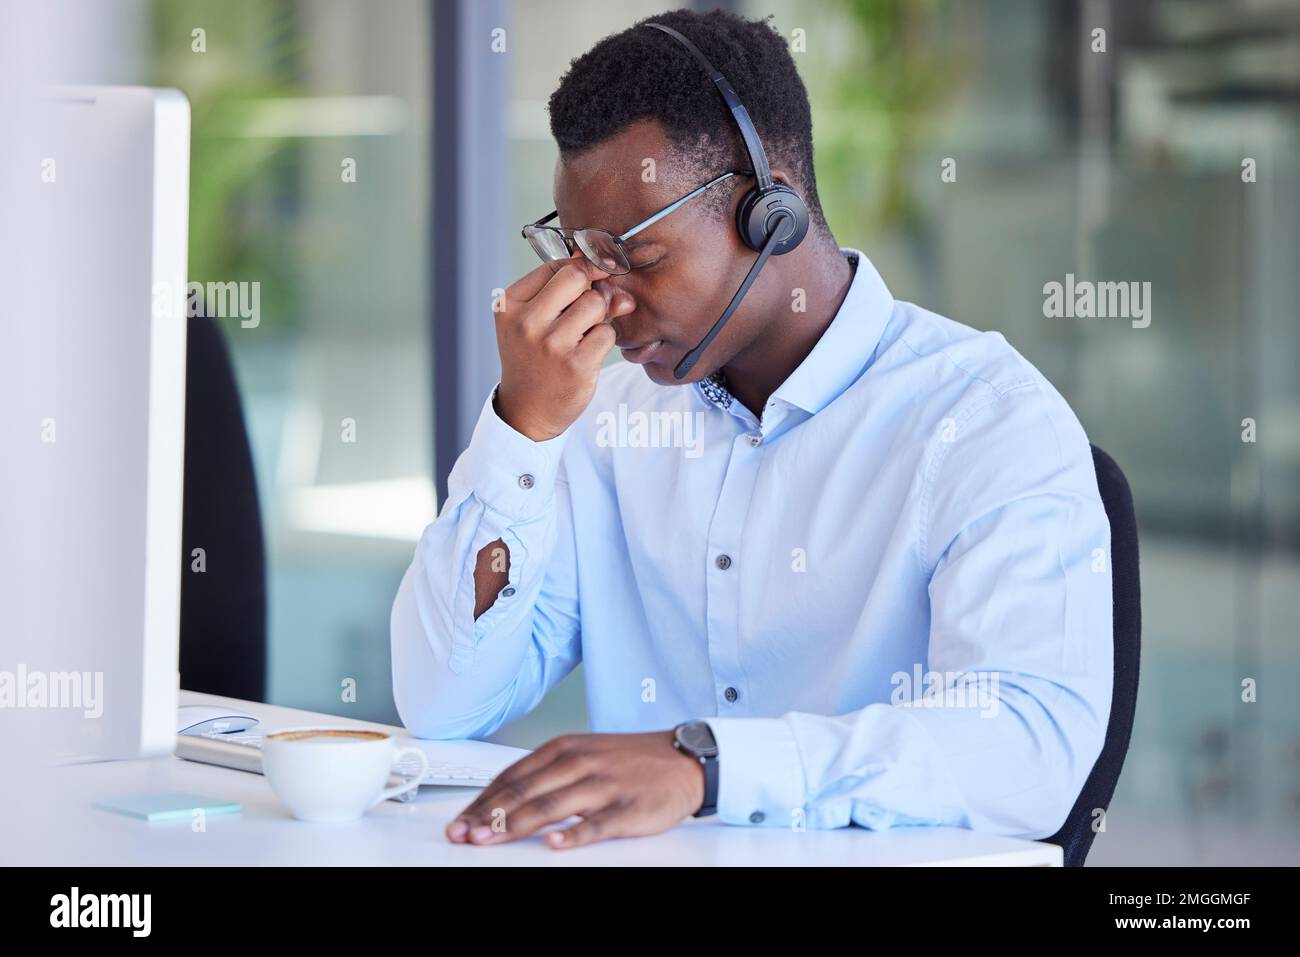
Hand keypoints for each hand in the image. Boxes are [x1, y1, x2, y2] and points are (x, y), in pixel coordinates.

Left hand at [445, 731, 705, 849]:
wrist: (682, 759)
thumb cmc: (627, 760)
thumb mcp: (582, 753)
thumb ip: (545, 774)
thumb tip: (501, 798)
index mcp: (564, 748)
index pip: (512, 776)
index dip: (482, 800)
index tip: (460, 820)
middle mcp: (580, 763)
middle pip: (525, 792)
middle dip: (489, 816)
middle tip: (465, 834)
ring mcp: (603, 785)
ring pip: (552, 806)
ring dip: (516, 825)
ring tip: (490, 840)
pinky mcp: (627, 808)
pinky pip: (597, 824)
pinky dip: (574, 835)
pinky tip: (555, 844)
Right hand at [493, 252, 618, 441]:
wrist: (527, 410)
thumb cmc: (533, 358)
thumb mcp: (535, 321)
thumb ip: (569, 293)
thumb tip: (612, 275)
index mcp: (510, 305)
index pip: (556, 266)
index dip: (579, 270)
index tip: (588, 282)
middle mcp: (526, 322)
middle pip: (578, 278)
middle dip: (589, 291)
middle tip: (582, 314)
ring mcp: (551, 344)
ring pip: (597, 304)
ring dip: (598, 318)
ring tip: (580, 337)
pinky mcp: (576, 365)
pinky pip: (607, 333)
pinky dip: (602, 341)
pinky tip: (586, 354)